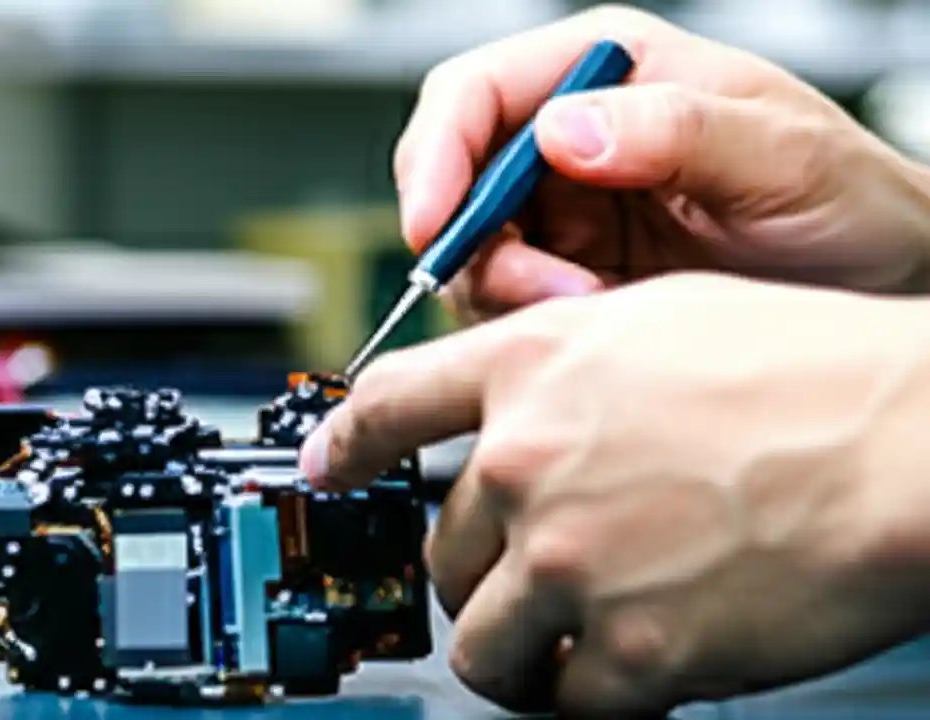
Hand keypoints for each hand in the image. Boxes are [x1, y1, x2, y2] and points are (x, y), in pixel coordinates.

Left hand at [300, 273, 929, 716]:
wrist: (910, 446)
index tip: (327, 468)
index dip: (344, 443)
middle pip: (440, 546)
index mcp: (531, 369)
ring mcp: (569, 559)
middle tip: (540, 573)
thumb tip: (508, 418)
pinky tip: (638, 660)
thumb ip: (557, 372)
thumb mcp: (653, 324)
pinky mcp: (627, 651)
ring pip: (482, 638)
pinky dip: (590, 691)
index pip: (389, 406)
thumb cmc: (811, 375)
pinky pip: (562, 699)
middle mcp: (529, 460)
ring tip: (571, 636)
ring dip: (517, 644)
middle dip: (482, 568)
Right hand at [395, 5, 929, 324]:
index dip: (437, 155)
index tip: (434, 222)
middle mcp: (573, 134)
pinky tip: (595, 323)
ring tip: (591, 306)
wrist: (883, 290)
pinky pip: (507, 300)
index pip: (476, 92)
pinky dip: (530, 322)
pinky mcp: (570, 273)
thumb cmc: (851, 203)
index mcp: (610, 69)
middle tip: (532, 290)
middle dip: (474, 243)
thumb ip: (677, 129)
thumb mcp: (783, 154)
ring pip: (472, 250)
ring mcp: (567, 209)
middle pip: (455, 179)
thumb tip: (562, 131)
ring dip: (508, 290)